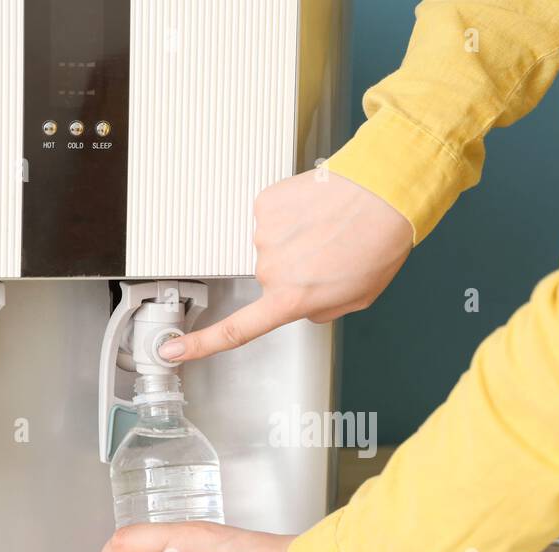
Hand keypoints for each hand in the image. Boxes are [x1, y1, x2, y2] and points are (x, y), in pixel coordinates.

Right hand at [156, 170, 412, 362]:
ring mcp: (264, 233)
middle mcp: (270, 270)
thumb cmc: (377, 246)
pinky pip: (272, 215)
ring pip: (272, 243)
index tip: (174, 350)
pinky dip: (292, 213)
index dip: (200, 344)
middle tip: (330, 254)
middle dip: (296, 269)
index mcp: (290, 299)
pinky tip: (316, 211)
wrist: (384, 195)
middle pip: (270, 277)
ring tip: (329, 229)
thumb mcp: (354, 299)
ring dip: (296, 238)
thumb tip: (304, 303)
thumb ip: (320, 310)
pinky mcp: (266, 202)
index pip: (236, 329)